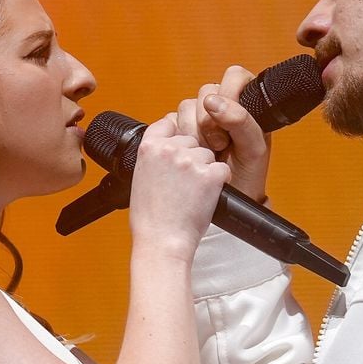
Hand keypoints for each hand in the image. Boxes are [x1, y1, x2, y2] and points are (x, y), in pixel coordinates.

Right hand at [128, 115, 230, 261]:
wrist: (161, 240)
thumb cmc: (150, 217)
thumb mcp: (140, 177)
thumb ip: (154, 156)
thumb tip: (167, 144)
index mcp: (148, 147)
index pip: (169, 123)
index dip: (176, 137)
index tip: (176, 152)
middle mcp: (169, 149)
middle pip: (192, 140)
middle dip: (192, 157)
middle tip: (183, 184)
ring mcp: (190, 160)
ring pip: (208, 154)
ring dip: (205, 171)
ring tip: (191, 194)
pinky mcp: (210, 174)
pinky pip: (222, 169)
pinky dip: (218, 182)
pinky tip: (204, 197)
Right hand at [176, 65, 271, 202]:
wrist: (225, 200)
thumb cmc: (245, 175)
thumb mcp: (252, 149)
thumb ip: (241, 120)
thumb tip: (213, 102)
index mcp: (246, 102)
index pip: (233, 76)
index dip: (228, 96)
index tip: (228, 123)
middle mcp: (222, 105)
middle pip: (204, 92)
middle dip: (209, 122)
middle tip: (220, 144)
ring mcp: (199, 116)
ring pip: (185, 107)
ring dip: (194, 133)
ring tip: (208, 152)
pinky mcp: (179, 130)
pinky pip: (170, 122)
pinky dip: (180, 139)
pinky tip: (193, 153)